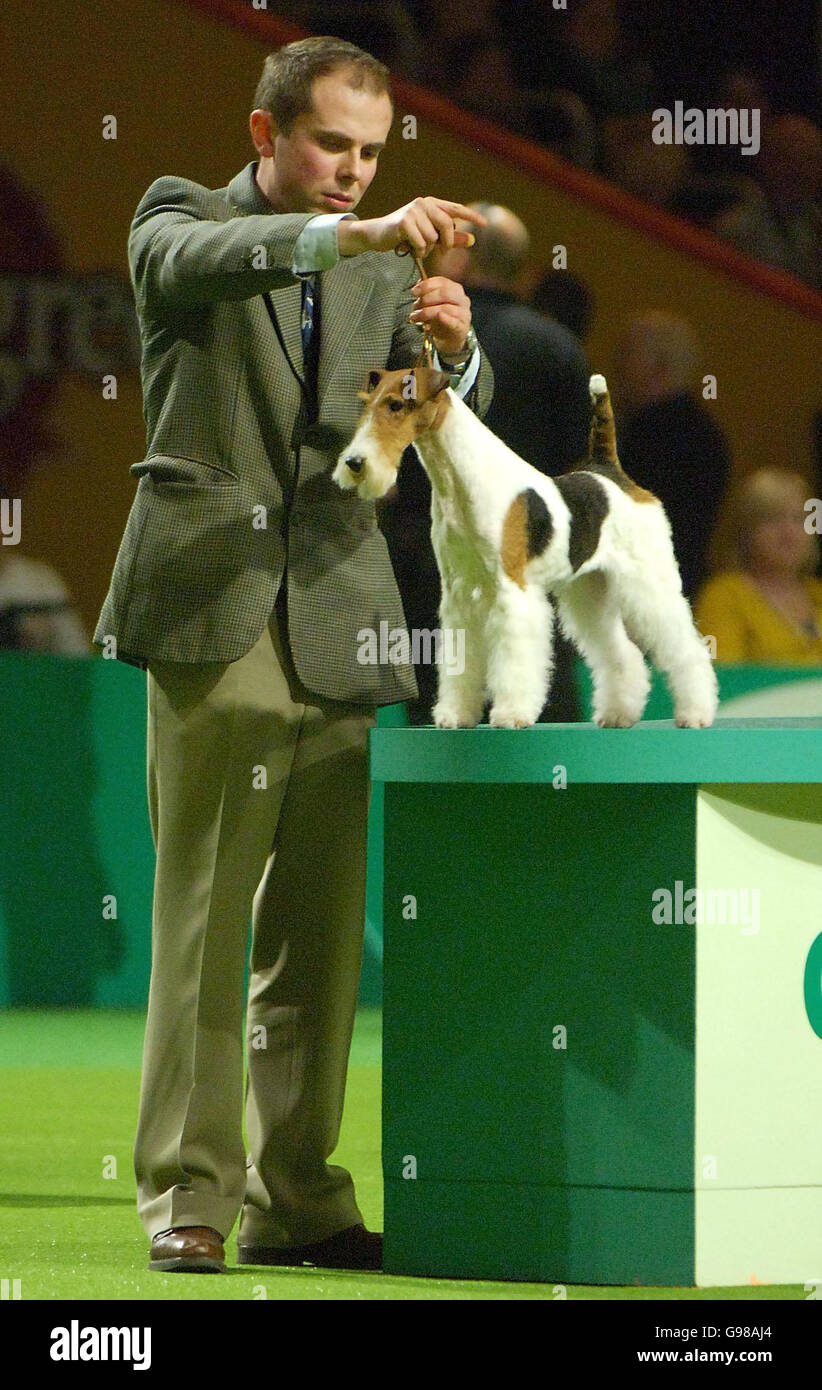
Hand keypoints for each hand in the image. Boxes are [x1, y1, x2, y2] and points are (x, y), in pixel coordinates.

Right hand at [337, 197, 486, 256]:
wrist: (377, 235)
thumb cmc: (405, 236)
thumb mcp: (430, 237)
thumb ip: (451, 238)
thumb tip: (473, 240)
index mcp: (432, 204)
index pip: (456, 208)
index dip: (471, 216)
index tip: (484, 224)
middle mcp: (424, 203)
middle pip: (447, 225)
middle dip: (447, 242)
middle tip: (444, 253)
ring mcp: (413, 211)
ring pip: (433, 237)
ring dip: (427, 249)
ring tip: (416, 247)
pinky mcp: (404, 222)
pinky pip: (422, 243)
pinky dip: (418, 251)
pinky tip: (408, 248)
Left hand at [408, 276, 472, 356]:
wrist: (450, 339)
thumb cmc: (440, 319)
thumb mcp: (433, 304)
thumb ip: (427, 294)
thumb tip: (418, 285)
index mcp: (455, 290)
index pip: (441, 282)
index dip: (426, 285)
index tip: (413, 292)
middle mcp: (462, 300)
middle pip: (445, 293)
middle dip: (427, 298)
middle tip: (415, 306)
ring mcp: (463, 314)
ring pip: (446, 308)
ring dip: (428, 312)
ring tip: (416, 317)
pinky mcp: (461, 328)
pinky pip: (454, 322)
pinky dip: (445, 319)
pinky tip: (438, 316)